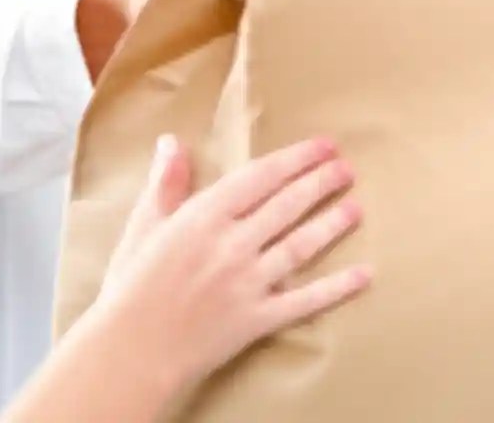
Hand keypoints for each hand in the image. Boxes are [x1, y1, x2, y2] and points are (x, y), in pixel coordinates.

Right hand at [91, 135, 370, 395]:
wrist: (130, 351)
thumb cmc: (131, 288)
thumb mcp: (143, 227)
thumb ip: (165, 184)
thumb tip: (172, 142)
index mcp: (203, 217)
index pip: (260, 177)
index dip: (295, 159)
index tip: (322, 146)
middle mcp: (231, 245)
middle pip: (287, 206)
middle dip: (321, 183)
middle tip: (346, 169)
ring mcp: (247, 283)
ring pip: (301, 246)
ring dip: (332, 224)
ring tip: (356, 208)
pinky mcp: (257, 318)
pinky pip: (305, 301)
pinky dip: (337, 288)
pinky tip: (363, 275)